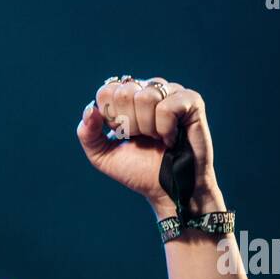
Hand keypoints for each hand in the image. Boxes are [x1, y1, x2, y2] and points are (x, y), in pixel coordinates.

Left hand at [76, 76, 222, 216]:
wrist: (167, 190)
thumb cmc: (138, 171)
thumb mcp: (103, 156)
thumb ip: (87, 134)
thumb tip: (90, 109)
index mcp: (127, 97)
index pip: (107, 91)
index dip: (111, 118)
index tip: (124, 134)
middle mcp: (149, 88)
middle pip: (125, 92)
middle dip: (129, 124)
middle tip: (142, 138)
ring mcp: (171, 92)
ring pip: (146, 97)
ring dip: (148, 128)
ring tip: (157, 138)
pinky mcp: (192, 101)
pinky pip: (167, 107)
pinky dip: (165, 130)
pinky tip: (171, 139)